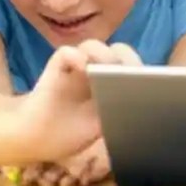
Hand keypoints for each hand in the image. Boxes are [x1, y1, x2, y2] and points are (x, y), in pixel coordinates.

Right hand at [15, 40, 139, 185]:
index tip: (150, 79)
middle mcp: (95, 72)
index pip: (130, 67)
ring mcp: (75, 68)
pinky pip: (66, 52)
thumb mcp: (101, 128)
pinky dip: (75, 56)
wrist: (36, 140)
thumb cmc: (68, 135)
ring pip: (92, 46)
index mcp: (110, 86)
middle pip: (116, 50)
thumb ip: (119, 115)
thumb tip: (143, 110)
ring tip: (107, 68)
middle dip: (126, 57)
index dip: (140, 69)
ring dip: (102, 53)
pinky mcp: (56, 67)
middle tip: (130, 71)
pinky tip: (82, 67)